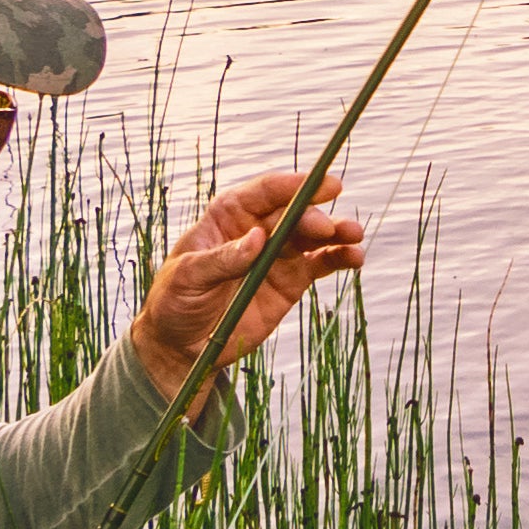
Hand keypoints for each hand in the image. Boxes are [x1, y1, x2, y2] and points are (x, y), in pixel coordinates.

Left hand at [130, 166, 366, 406]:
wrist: (183, 344)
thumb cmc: (174, 301)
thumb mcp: (187, 278)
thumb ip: (222, 259)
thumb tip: (257, 238)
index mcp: (228, 216)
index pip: (264, 192)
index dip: (292, 185)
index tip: (320, 184)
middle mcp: (257, 229)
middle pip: (293, 213)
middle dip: (314, 216)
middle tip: (330, 229)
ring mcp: (277, 254)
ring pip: (312, 235)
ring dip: (336, 232)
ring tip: (354, 236)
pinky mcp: (291, 281)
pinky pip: (320, 263)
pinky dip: (339, 258)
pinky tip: (354, 258)